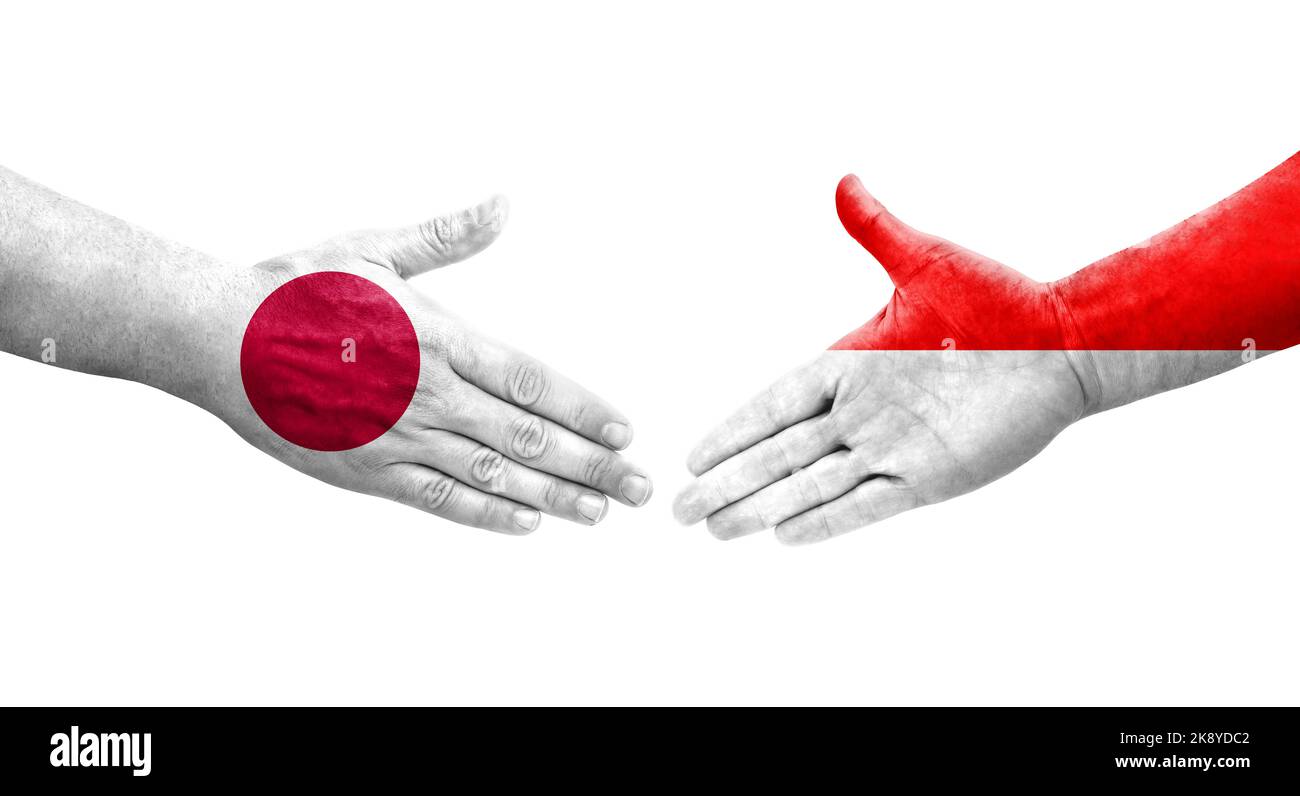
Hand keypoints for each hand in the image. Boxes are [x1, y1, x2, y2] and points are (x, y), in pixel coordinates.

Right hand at [207, 197, 650, 534]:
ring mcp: (398, 438)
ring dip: (554, 496)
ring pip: (493, 475)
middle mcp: (428, 394)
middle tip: (639, 487)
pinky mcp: (367, 472)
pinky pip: (440, 499)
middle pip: (527, 436)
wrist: (212, 338)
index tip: (625, 431)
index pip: (531, 381)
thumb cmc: (292, 288)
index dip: (584, 410)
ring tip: (601, 512)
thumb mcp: (373, 249)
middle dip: (590, 464)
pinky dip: (487, 513)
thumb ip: (446, 237)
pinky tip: (527, 523)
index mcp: (437, 338)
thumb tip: (504, 204)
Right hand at [673, 176, 1092, 543]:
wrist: (1065, 344)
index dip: (733, 429)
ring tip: (714, 529)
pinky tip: (783, 535)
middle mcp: (864, 411)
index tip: (692, 453)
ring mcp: (893, 448)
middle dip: (728, 481)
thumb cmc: (999, 300)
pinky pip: (864, 505)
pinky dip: (824, 520)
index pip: (775, 403)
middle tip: (677, 509)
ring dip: (760, 506)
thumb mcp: (926, 263)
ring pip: (810, 484)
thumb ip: (877, 230)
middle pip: (778, 454)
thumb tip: (844, 181)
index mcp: (852, 363)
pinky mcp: (927, 477)